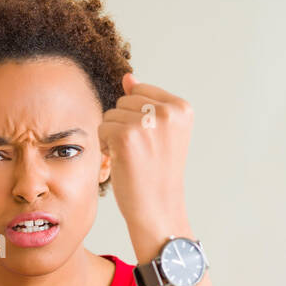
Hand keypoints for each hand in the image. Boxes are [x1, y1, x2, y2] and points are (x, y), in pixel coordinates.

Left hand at [97, 73, 192, 253]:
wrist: (158, 209)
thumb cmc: (158, 174)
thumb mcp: (160, 132)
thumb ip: (146, 101)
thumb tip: (128, 76)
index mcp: (182, 108)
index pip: (142, 91)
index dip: (139, 117)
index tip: (152, 143)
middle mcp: (168, 112)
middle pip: (125, 100)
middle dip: (126, 124)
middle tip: (142, 153)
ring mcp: (147, 123)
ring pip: (112, 113)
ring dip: (115, 136)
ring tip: (134, 158)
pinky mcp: (126, 136)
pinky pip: (102, 127)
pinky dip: (107, 146)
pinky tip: (123, 162)